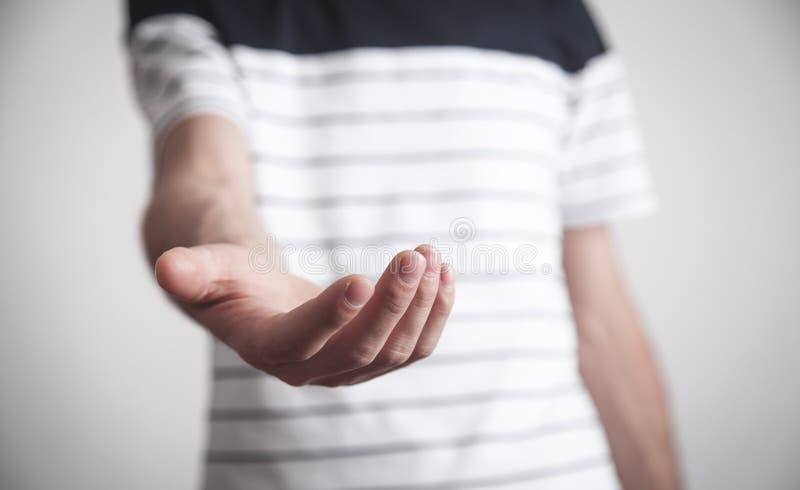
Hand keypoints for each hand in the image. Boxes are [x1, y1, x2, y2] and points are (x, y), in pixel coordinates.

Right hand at [154, 243, 454, 385]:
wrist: (260, 296)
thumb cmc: (233, 276)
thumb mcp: (207, 267)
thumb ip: (190, 271)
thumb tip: (167, 267)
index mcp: (266, 346)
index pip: (300, 340)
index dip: (329, 316)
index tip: (360, 278)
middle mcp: (311, 369)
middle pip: (362, 350)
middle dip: (394, 303)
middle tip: (415, 256)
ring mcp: (348, 368)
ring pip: (397, 351)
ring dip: (422, 304)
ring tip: (430, 255)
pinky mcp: (376, 356)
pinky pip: (415, 346)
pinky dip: (435, 313)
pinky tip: (444, 275)